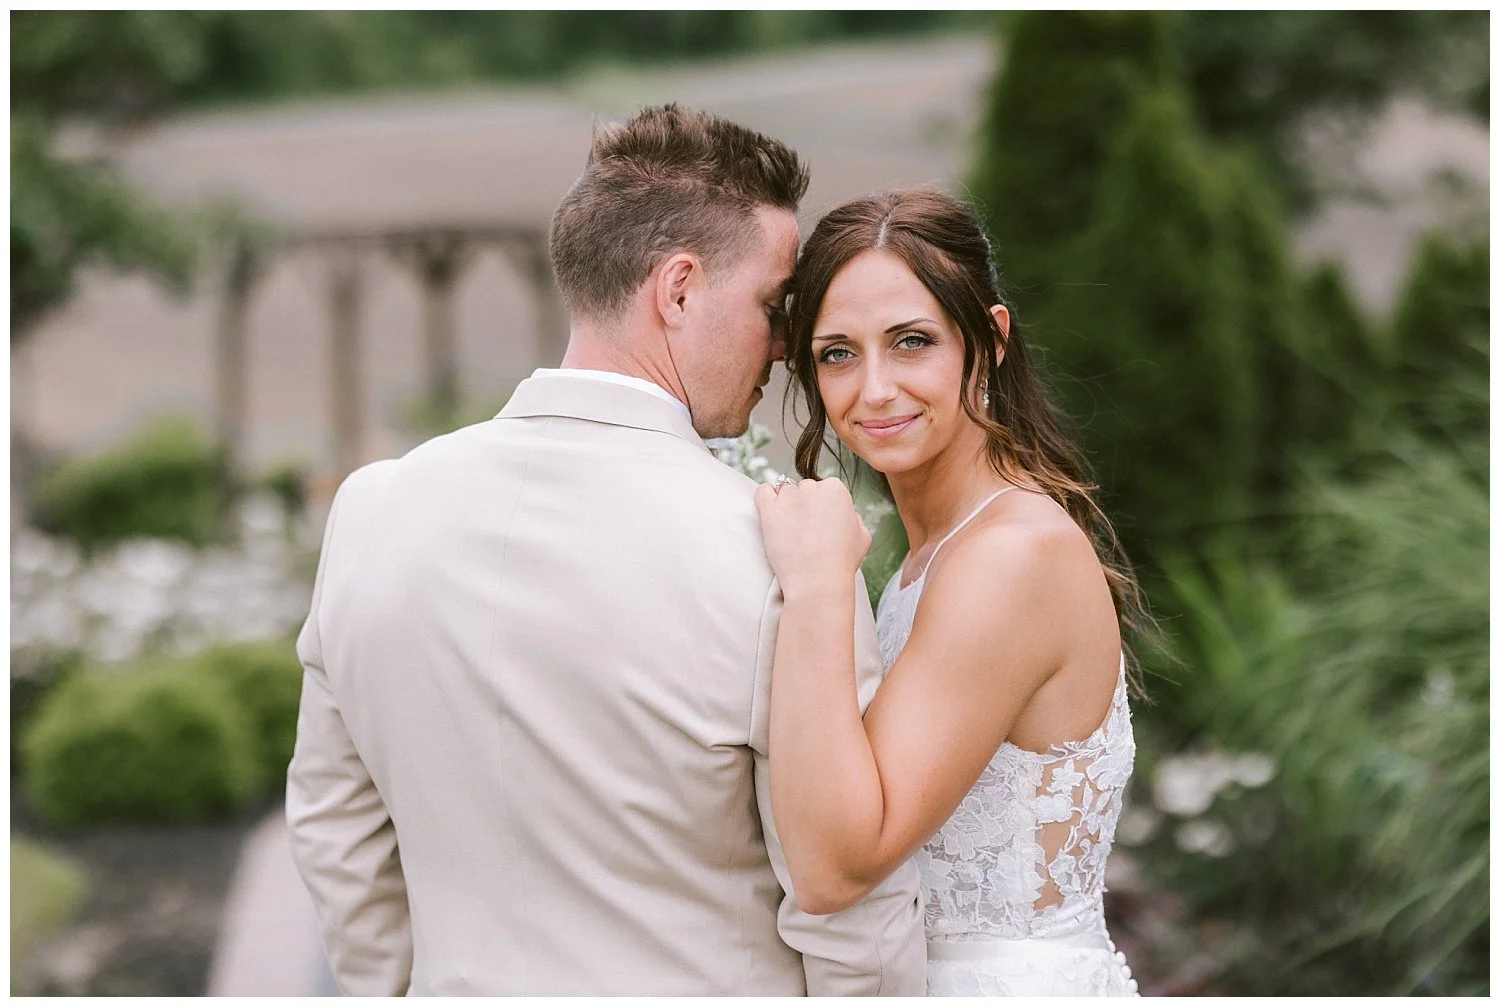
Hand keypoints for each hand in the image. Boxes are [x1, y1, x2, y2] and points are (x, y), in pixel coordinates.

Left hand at [754, 477, 871, 595]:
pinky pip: (763, 492)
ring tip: (790, 531)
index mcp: (836, 489)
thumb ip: (854, 517)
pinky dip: (766, 497)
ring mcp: (789, 497)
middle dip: (804, 506)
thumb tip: (847, 513)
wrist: (817, 580)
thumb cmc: (841, 562)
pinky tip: (771, 511)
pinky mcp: (769, 509)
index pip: (825, 488)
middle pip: (804, 489)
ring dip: (786, 506)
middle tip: (805, 531)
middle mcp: (812, 487)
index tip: (821, 524)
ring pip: (784, 492)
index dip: (823, 507)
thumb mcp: (862, 536)